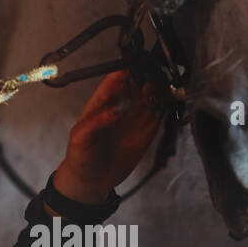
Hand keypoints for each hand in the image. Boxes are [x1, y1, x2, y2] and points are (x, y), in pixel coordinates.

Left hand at [53, 69, 166, 204]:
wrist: (91, 181)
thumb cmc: (80, 157)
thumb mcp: (80, 138)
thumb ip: (96, 122)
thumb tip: (114, 110)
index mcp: (101, 102)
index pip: (116, 79)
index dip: (127, 70)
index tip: (137, 65)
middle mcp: (120, 106)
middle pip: (137, 82)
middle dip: (147, 76)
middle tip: (153, 78)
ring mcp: (135, 118)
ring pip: (151, 95)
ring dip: (158, 90)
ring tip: (161, 90)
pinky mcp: (147, 131)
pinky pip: (159, 113)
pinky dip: (165, 106)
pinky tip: (167, 102)